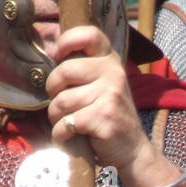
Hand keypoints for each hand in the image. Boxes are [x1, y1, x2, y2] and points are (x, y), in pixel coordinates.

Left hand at [45, 25, 154, 177]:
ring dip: (56, 118)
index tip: (58, 56)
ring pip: (61, 101)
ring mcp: (111, 95)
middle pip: (63, 71)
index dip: (67, 41)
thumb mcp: (104, 87)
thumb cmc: (108, 118)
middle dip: (52, 91)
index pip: (90, 35)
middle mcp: (114, 74)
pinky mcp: (105, 117)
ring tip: (69, 123)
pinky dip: (61, 135)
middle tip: (61, 105)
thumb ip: (85, 70)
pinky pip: (66, 123)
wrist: (132, 151)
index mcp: (111, 62)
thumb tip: (53, 52)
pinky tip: (72, 137)